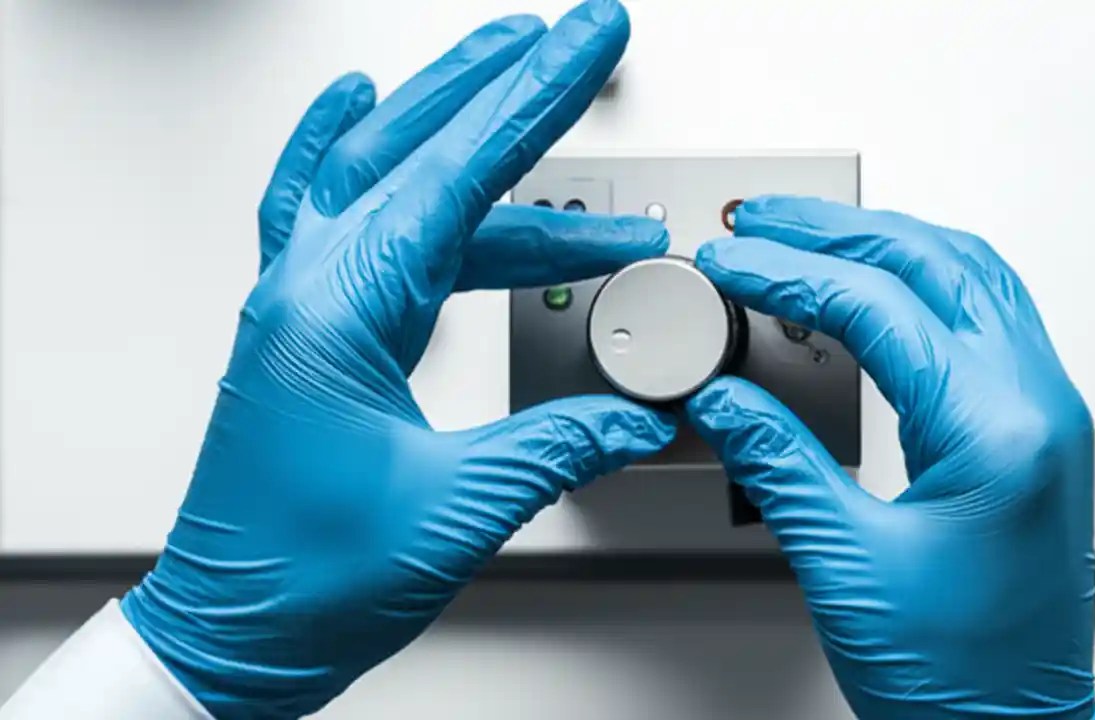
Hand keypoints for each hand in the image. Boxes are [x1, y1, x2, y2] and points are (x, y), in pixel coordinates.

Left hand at [121, 3, 673, 716]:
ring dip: (463, 130)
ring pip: (385, 176)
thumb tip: (635, 412)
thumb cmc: (301, 581)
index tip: (582, 44)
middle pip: (414, 148)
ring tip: (535, 93)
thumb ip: (558, 445)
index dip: (533, 104)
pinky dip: (343, 148)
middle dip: (502, 85)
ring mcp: (302, 303)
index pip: (455, 178)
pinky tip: (358, 105)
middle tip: (568, 37)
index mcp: (335, 313)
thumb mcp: (455, 511)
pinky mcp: (309, 328)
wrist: (229, 633)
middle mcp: (308, 290)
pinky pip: (323, 207)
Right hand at [686, 197, 1094, 718]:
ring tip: (806, 232)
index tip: (727, 259)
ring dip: (884, 240)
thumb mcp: (844, 563)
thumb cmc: (957, 676)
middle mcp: (1037, 408)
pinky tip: (873, 284)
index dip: (787, 272)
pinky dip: (920, 280)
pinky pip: (984, 315)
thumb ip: (776, 461)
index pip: (878, 307)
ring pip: (968, 275)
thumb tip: (719, 395)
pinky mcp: (1032, 430)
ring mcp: (1044, 414)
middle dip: (836, 229)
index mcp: (998, 433)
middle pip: (934, 263)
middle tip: (758, 218)